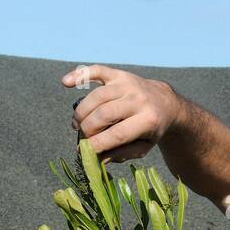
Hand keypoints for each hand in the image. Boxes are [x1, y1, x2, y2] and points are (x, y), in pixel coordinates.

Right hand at [63, 63, 179, 163]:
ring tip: (77, 125)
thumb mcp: (143, 147)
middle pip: (104, 114)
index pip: (117, 134)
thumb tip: (97, 158)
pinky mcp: (118, 74)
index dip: (98, 144)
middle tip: (82, 138)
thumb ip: (122, 153)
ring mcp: (127, 84)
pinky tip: (65, 83)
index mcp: (148, 120)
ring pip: (96, 97)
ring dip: (81, 113)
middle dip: (88, 129)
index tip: (84, 152)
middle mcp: (138, 99)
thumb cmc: (150, 130)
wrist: (165, 103)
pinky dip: (79, 75)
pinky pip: (96, 71)